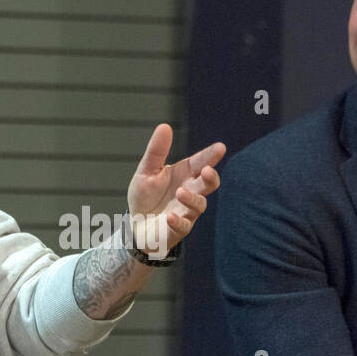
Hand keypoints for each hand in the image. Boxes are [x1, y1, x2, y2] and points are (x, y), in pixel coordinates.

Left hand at [126, 124, 224, 255]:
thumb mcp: (146, 171)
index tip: (220, 148)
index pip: (201, 163)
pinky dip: (178, 221)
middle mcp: (189, 192)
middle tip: (207, 170)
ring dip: (192, 198)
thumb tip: (165, 126)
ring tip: (180, 192)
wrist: (136, 225)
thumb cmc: (146, 197)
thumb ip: (156, 151)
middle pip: (208, 184)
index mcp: (184, 175)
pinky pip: (183, 226)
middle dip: (210, 178)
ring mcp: (185, 211)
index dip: (211, 156)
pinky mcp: (177, 229)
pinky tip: (171, 217)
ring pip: (199, 205)